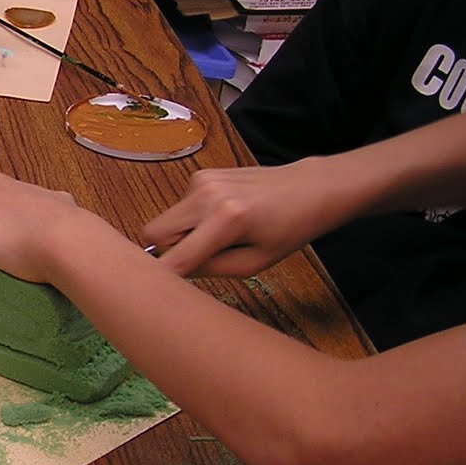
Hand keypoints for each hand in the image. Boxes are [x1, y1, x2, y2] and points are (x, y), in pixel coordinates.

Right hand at [141, 159, 347, 276]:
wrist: (311, 187)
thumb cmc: (292, 227)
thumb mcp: (255, 263)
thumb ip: (211, 270)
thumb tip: (176, 271)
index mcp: (226, 219)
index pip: (175, 255)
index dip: (164, 275)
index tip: (157, 289)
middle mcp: (207, 194)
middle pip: (154, 232)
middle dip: (168, 250)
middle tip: (198, 258)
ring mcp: (202, 180)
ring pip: (166, 220)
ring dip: (183, 233)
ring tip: (219, 235)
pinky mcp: (201, 175)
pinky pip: (180, 207)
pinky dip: (193, 219)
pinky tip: (222, 218)